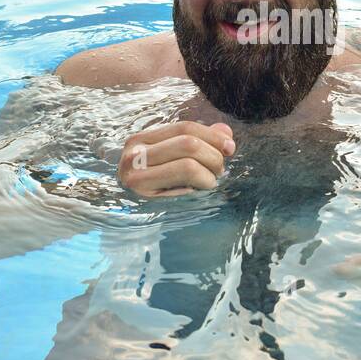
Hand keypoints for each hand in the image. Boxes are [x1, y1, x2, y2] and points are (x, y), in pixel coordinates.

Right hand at [117, 121, 235, 197]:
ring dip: (210, 173)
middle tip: (218, 170)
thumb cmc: (159, 191)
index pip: (184, 127)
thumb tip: (225, 132)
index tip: (230, 148)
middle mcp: (133, 154)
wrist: (130, 232)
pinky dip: (203, 182)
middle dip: (213, 156)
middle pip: (189, 143)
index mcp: (140, 140)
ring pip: (189, 163)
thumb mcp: (174, 161)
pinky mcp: (144, 196)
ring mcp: (136, 175)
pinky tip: (198, 191)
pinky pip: (186, 178)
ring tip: (209, 181)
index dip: (212, 136)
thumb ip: (200, 142)